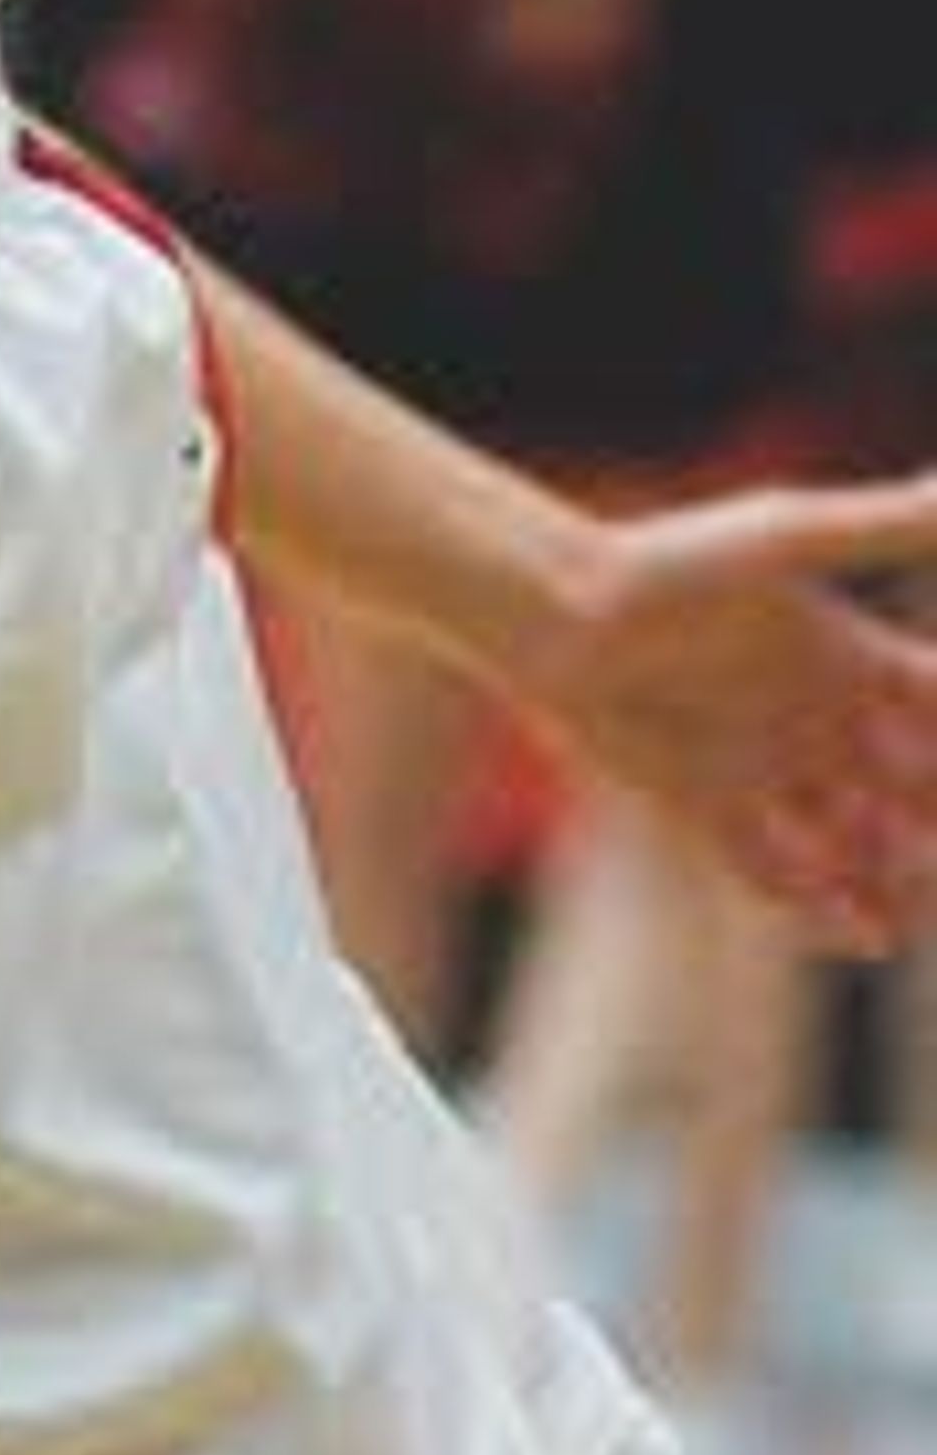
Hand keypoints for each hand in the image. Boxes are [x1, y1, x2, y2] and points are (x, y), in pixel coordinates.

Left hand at [536, 466, 936, 954]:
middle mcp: (811, 714)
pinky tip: (863, 931)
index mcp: (844, 652)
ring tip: (907, 902)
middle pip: (912, 789)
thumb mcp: (789, 539)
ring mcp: (764, 766)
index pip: (936, 705)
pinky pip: (779, 875)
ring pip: (856, 843)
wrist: (556, 612)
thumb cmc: (673, 564)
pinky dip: (825, 909)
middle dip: (935, 823)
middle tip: (935, 850)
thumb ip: (885, 522)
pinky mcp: (709, 807)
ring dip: (892, 875)